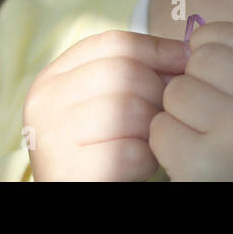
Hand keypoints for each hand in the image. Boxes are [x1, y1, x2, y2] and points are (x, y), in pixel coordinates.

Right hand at [24, 30, 188, 180]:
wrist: (75, 190)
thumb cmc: (99, 146)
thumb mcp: (107, 101)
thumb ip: (134, 73)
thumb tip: (186, 53)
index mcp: (54, 75)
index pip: (112, 43)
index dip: (155, 48)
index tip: (185, 58)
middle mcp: (46, 99)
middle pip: (123, 72)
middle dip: (158, 91)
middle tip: (170, 112)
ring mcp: (53, 134)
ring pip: (129, 109)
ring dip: (154, 127)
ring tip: (152, 141)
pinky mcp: (70, 169)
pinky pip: (130, 152)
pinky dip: (147, 160)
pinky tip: (140, 165)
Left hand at [148, 21, 232, 180]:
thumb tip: (195, 40)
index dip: (211, 42)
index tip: (206, 60)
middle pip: (203, 59)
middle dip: (195, 79)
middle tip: (207, 105)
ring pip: (177, 92)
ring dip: (178, 110)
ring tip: (199, 130)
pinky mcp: (204, 163)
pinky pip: (162, 128)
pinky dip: (167, 140)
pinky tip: (187, 151)